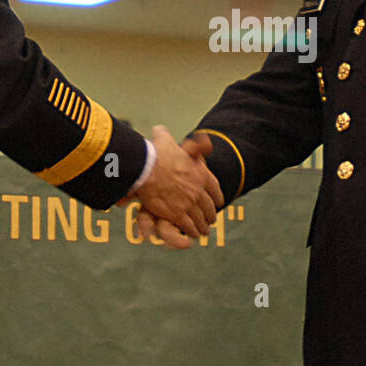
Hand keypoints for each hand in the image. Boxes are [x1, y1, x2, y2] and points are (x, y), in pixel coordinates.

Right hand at [131, 128, 221, 247]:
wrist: (148, 169)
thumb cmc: (158, 154)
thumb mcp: (170, 141)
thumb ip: (167, 137)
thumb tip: (162, 130)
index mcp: (201, 174)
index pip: (215, 189)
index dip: (217, 197)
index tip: (218, 202)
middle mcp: (198, 190)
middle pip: (209, 207)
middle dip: (210, 215)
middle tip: (210, 220)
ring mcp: (189, 203)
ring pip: (201, 219)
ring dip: (203, 226)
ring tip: (203, 231)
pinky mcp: (177, 214)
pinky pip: (189, 226)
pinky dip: (192, 232)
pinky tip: (193, 235)